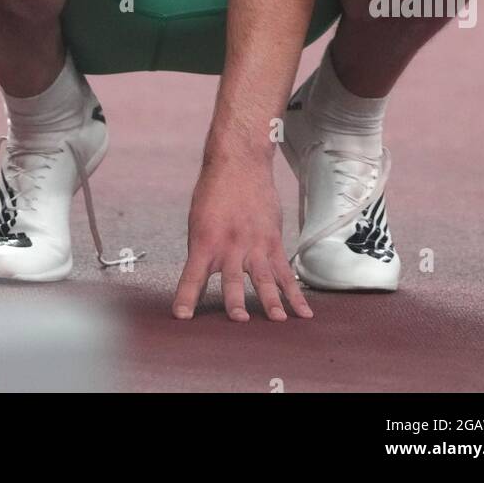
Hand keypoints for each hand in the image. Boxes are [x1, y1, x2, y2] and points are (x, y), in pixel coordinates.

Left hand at [172, 156, 313, 321]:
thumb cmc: (214, 192)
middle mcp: (230, 245)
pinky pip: (285, 272)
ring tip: (277, 320)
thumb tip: (202, 282)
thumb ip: (203, 253)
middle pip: (232, 279)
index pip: (192, 275)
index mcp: (205, 241)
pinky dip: (294, 294)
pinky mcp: (273, 242)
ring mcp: (254, 244)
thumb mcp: (198, 221)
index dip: (186, 297)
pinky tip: (302, 312)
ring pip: (264, 278)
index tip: (181, 316)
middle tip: (239, 319)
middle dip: (235, 301)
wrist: (239, 163)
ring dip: (271, 301)